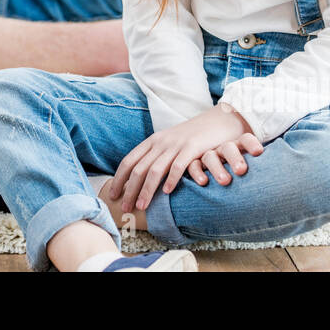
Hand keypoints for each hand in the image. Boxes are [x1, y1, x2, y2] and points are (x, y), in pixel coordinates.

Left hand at [107, 105, 263, 212]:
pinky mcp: (193, 148)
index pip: (129, 161)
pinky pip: (178, 166)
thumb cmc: (192, 138)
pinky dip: (171, 180)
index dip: (119, 179)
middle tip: (124, 208)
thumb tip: (139, 179)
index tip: (112, 195)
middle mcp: (161, 142)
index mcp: (152, 141)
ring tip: (141, 207)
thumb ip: (156, 157)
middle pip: (139, 169)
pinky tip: (167, 193)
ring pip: (155, 170)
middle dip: (129, 190)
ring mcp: (176, 144)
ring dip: (146, 190)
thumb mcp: (170, 144)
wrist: (218, 121)